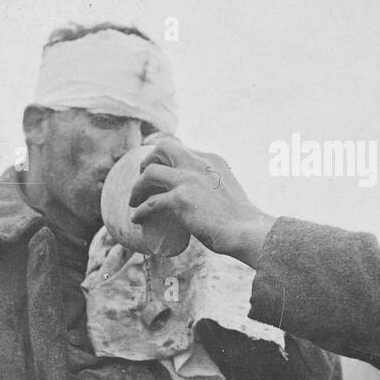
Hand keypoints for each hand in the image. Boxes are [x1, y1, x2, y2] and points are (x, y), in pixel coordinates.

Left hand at [128, 140, 275, 266]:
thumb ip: (213, 187)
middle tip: (142, 178)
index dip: (166, 160)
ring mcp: (188, 179)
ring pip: (150, 172)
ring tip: (134, 201)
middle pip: (164, 148)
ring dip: (138, 186)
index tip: (160, 174)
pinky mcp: (181, 198)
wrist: (246, 231)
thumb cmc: (240, 219)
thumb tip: (201, 199)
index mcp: (211, 160)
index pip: (182, 150)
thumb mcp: (227, 191)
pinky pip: (151, 202)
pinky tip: (136, 218)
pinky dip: (140, 211)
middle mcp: (199, 163)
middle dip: (148, 160)